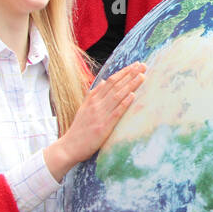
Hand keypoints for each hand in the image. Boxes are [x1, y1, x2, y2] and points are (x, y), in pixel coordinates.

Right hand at [45, 62, 145, 180]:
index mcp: (93, 99)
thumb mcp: (84, 107)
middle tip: (143, 65)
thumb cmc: (79, 129)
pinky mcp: (103, 127)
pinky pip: (116, 113)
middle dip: (130, 74)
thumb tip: (103, 81)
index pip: (110, 81)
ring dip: (130, 85)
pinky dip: (124, 103)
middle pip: (116, 85)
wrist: (69, 147)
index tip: (135, 65)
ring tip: (142, 76)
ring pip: (117, 96)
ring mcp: (100, 114)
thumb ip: (94, 94)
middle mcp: (97, 104)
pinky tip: (133, 96)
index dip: (124, 72)